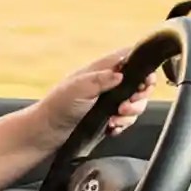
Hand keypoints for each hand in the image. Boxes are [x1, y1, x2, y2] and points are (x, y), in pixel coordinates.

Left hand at [32, 48, 156, 145]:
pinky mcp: (108, 118)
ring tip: (115, 119)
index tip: (144, 82)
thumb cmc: (58, 106)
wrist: (46, 132)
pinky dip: (123, 125)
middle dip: (139, 97)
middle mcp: (107, 83)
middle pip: (139, 84)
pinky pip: (126, 120)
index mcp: (101, 69)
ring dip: (130, 113)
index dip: (144, 68)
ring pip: (135, 104)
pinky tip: (112, 128)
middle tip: (126, 106)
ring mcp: (109, 101)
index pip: (131, 59)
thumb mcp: (78, 88)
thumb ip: (101, 79)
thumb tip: (121, 74)